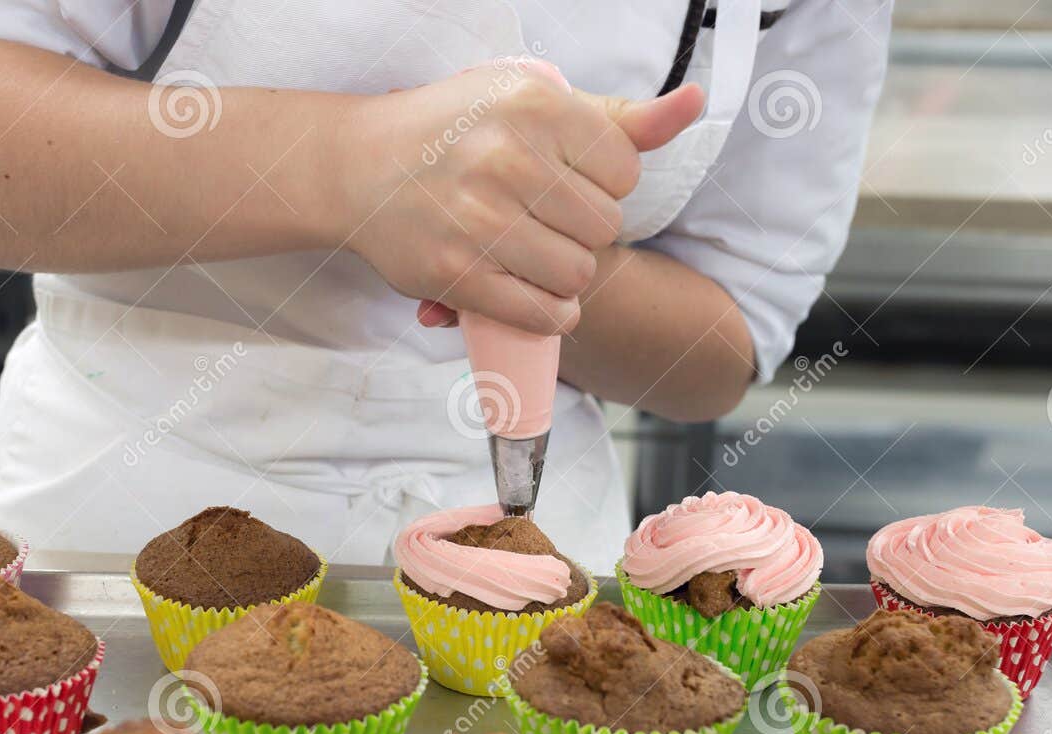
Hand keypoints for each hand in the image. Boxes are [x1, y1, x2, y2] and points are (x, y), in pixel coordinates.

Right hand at [331, 63, 702, 334]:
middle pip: (604, 226)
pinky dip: (551, 315)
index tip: (566, 183)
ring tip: (541, 260)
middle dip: (584, 231)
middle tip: (546, 222)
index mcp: (533, 106)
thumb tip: (693, 104)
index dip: (603, 185)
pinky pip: (540, 313)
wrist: (357, 165)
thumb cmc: (454, 129)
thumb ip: (616, 116)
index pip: (623, 172)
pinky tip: (538, 297)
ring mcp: (478, 220)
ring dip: (568, 278)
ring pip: (576, 274)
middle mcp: (506, 159)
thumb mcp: (530, 101)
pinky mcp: (455, 274)